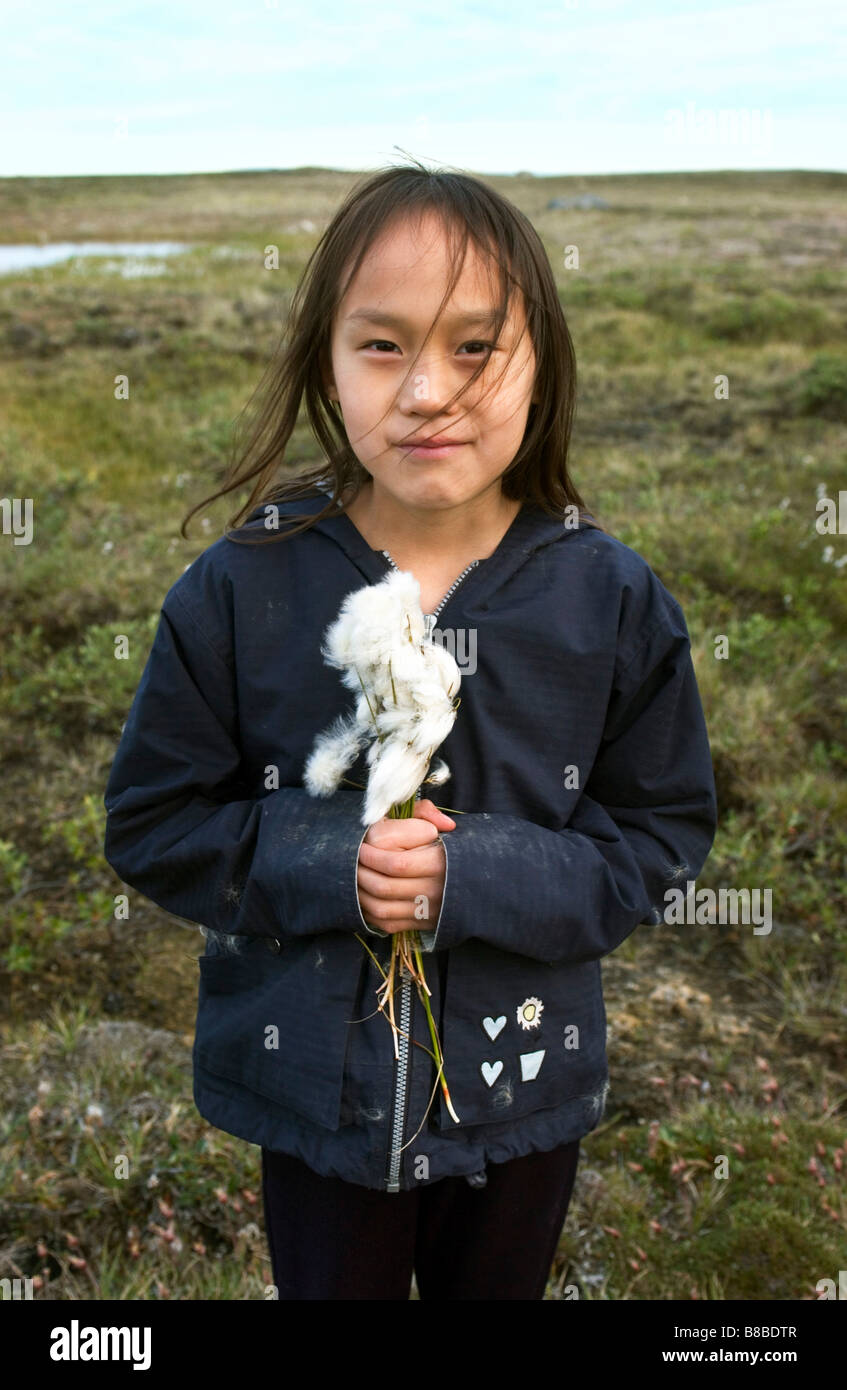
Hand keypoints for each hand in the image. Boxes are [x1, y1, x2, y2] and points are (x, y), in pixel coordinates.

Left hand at [357, 799, 455, 934]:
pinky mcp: (422, 924)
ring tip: (354, 877)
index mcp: (438, 863)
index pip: (396, 864)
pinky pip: (388, 922)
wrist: (472, 880)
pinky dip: (369, 912)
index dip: (372, 856)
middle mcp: (433, 890)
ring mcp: (427, 910)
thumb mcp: (436, 825)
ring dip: (361, 893)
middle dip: (361, 873)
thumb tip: (437, 822)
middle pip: (385, 886)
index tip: (360, 846)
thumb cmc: (445, 847)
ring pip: (382, 907)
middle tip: (352, 861)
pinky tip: (364, 896)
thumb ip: (425, 813)